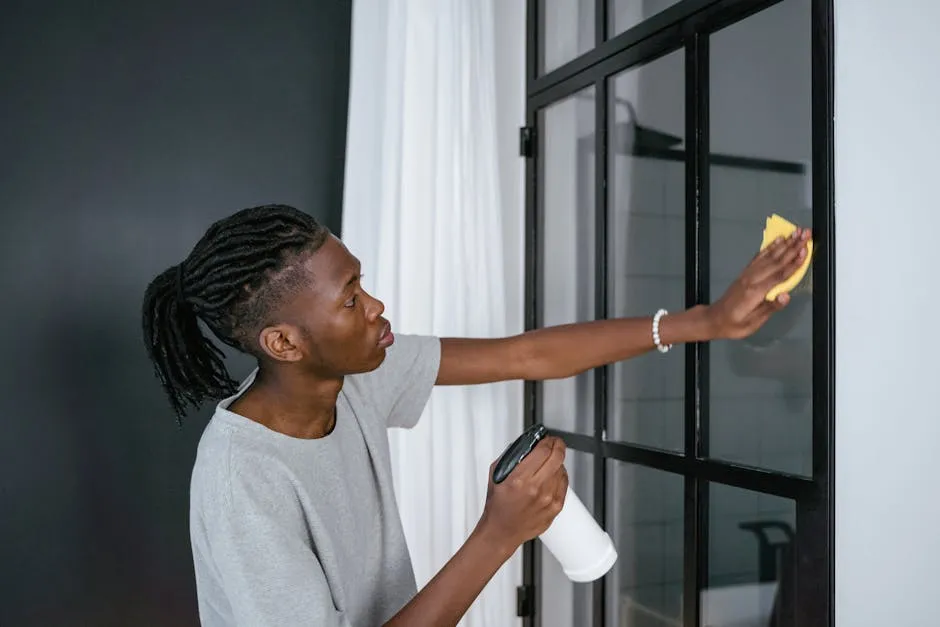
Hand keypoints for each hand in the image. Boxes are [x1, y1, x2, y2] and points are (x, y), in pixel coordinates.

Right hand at [477, 437, 568, 552]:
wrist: (502, 531)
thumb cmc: (498, 506)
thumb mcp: (497, 475)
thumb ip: (511, 458)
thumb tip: (527, 446)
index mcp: (519, 479)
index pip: (542, 450)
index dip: (547, 440)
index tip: (547, 438)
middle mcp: (535, 488)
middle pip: (557, 457)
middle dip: (557, 445)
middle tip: (555, 443)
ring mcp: (548, 499)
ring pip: (562, 470)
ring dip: (557, 462)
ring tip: (549, 463)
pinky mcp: (555, 507)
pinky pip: (564, 484)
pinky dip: (560, 477)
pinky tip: (553, 476)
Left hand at [705, 227, 811, 339]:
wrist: (714, 319)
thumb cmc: (734, 324)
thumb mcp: (753, 322)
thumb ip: (770, 308)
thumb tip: (786, 296)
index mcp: (755, 292)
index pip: (779, 275)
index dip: (794, 263)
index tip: (806, 251)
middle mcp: (752, 279)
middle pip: (776, 261)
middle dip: (793, 247)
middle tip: (806, 234)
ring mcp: (747, 274)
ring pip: (769, 256)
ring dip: (785, 244)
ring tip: (797, 233)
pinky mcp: (745, 273)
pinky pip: (759, 257)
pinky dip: (770, 247)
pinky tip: (778, 240)